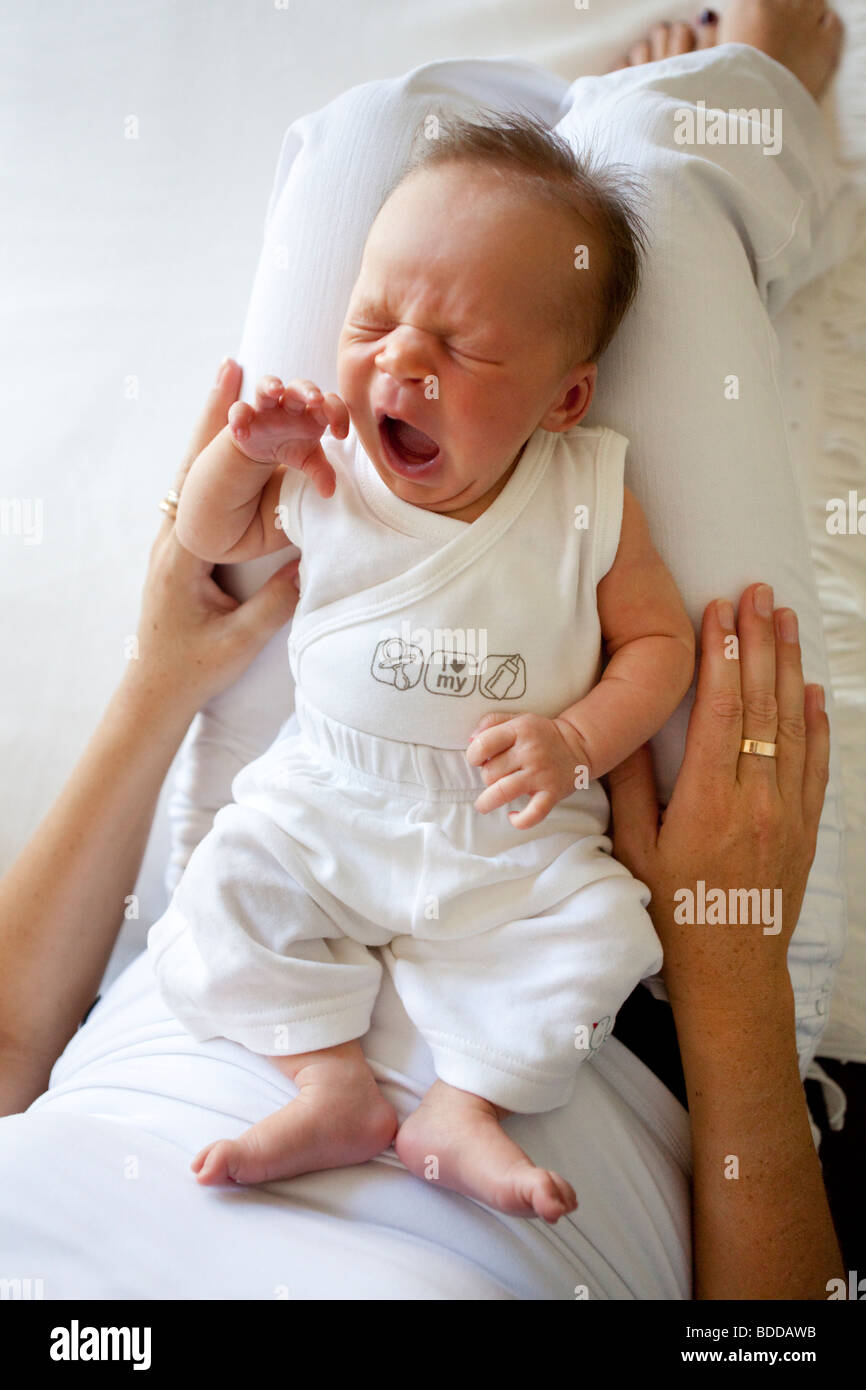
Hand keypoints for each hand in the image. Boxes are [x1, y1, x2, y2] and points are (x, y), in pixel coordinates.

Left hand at [125, 358, 302, 717]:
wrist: (154, 690)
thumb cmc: (192, 668)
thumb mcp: (238, 641)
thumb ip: (272, 603)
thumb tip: (311, 562)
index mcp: (181, 553)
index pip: (204, 484)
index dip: (224, 440)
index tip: (243, 400)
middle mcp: (172, 537)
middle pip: (195, 462)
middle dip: (217, 413)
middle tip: (233, 367)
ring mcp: (174, 539)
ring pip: (195, 472)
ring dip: (216, 429)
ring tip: (236, 384)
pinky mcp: (184, 547)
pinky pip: (202, 492)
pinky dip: (218, 458)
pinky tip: (236, 439)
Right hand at [227, 375, 348, 498]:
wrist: (266, 448)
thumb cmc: (294, 445)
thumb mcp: (309, 460)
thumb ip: (321, 472)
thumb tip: (329, 492)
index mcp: (312, 412)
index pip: (329, 403)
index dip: (338, 413)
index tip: (341, 434)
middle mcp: (291, 405)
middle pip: (299, 387)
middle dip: (308, 390)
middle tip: (317, 399)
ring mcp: (268, 408)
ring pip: (267, 385)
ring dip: (271, 385)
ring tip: (276, 390)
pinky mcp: (247, 416)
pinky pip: (239, 410)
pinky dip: (238, 418)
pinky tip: (242, 433)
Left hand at [466, 711, 587, 828]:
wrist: (578, 744)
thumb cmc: (540, 734)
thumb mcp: (518, 719)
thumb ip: (491, 723)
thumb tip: (470, 740)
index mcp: (519, 730)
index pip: (483, 744)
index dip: (473, 755)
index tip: (478, 760)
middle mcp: (530, 752)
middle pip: (490, 772)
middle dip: (486, 776)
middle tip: (496, 775)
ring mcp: (541, 774)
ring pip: (502, 792)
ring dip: (487, 802)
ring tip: (483, 805)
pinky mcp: (552, 793)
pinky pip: (533, 814)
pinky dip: (520, 820)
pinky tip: (513, 816)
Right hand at [606, 583, 828, 1019]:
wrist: (731, 974)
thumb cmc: (674, 913)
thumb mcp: (636, 851)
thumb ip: (632, 786)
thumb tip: (624, 729)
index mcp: (710, 801)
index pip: (723, 710)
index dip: (723, 655)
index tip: (719, 612)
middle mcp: (757, 799)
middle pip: (764, 704)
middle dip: (760, 642)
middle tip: (759, 594)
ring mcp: (788, 811)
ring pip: (794, 724)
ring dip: (790, 667)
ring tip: (785, 620)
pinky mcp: (804, 826)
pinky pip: (815, 762)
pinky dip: (815, 721)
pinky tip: (811, 689)